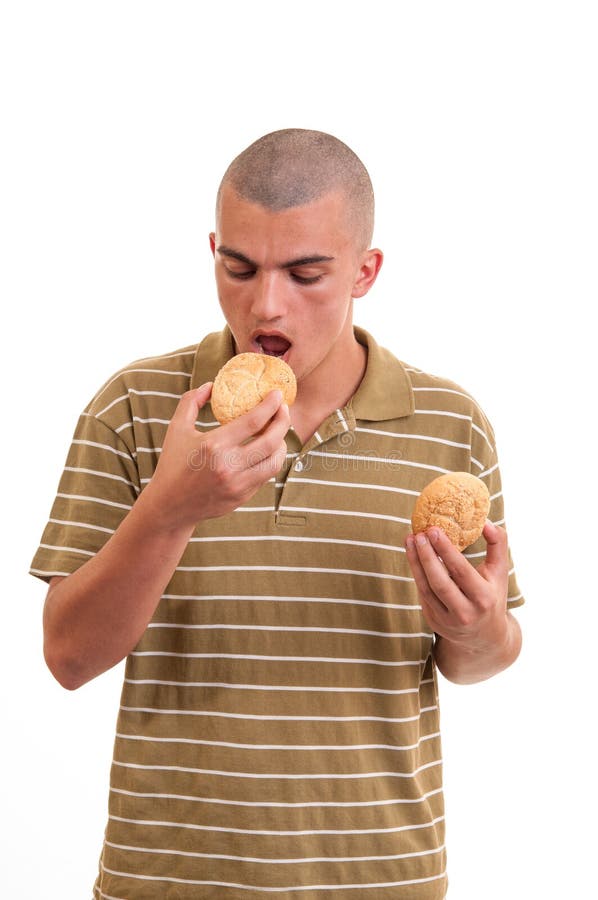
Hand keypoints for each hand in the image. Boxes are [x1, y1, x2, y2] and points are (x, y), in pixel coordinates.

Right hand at [145, 382, 289, 528]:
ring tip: (278, 432)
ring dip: (282, 444)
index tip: (277, 394)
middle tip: (284, 410)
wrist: (170, 506)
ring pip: (275, 462)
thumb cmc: (173, 463)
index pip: (253, 421)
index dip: (270, 405)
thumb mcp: (177, 429)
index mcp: (213, 445)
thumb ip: (191, 402)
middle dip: (283, 421)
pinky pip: (265, 476)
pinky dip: (270, 460)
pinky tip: (267, 451)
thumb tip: (211, 385)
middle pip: (271, 441)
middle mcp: (228, 466)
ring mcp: (237, 484)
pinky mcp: (242, 497)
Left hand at [405, 521, 509, 652]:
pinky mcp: (433, 621)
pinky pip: (422, 594)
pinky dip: (416, 573)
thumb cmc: (492, 595)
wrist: (484, 637)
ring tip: (410, 540)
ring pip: (425, 588)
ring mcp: (447, 620)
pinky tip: (413, 555)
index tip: (434, 530)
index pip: (461, 571)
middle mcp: (465, 612)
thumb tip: (485, 521)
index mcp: (484, 598)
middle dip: (426, 556)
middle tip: (418, 533)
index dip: (446, 550)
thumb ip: (498, 543)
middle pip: (440, 582)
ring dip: (415, 562)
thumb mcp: (500, 571)